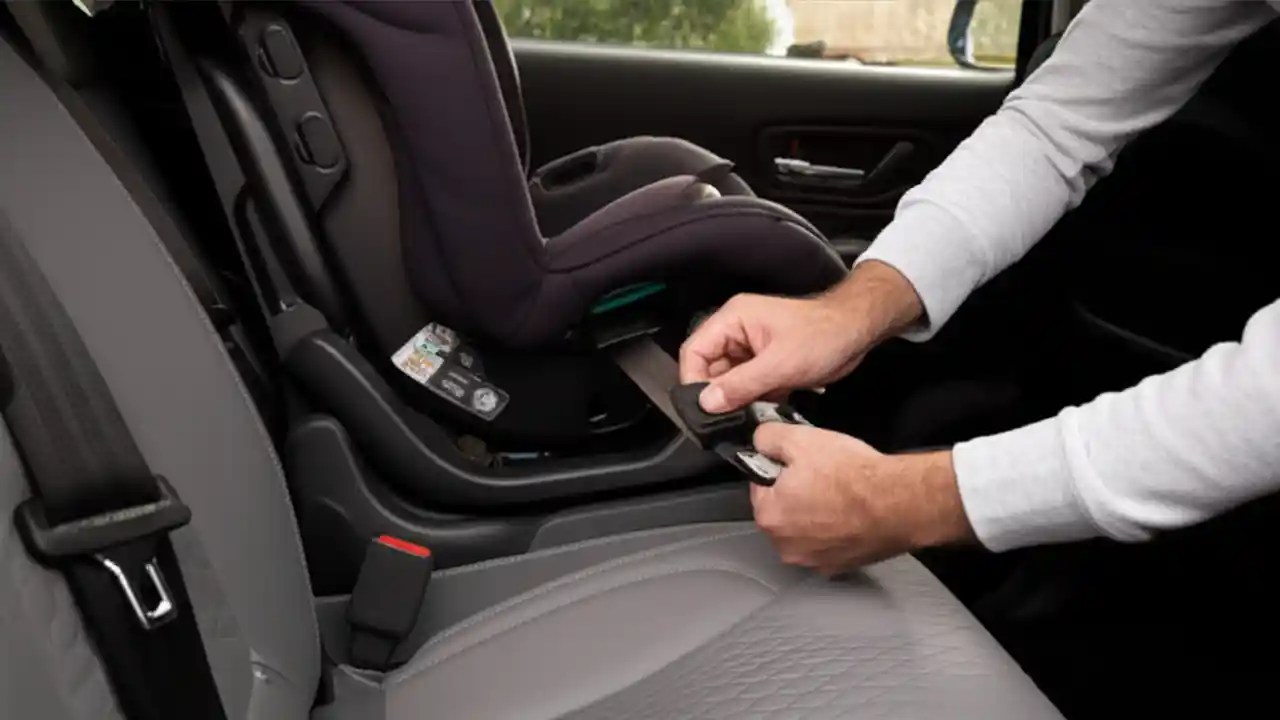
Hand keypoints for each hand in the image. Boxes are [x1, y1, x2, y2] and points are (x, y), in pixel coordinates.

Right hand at [679, 260, 923, 412]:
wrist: (858, 331)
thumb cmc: (824, 335)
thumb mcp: (780, 364)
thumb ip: (740, 385)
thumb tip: (707, 403)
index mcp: (733, 320)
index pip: (695, 351)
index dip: (693, 381)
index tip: (700, 409)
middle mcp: (737, 332)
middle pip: (709, 368)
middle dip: (717, 395)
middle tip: (724, 420)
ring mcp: (751, 349)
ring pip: (729, 382)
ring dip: (737, 401)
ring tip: (748, 416)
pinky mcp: (766, 364)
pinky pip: (748, 387)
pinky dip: (754, 401)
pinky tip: (765, 411)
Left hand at [750, 423, 973, 574]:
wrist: (899, 502)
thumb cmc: (852, 475)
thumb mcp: (801, 439)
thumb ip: (768, 438)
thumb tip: (759, 441)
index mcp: (769, 516)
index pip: (760, 486)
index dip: (779, 470)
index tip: (799, 464)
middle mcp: (785, 546)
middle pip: (781, 511)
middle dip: (795, 493)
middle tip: (822, 476)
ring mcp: (812, 561)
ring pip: (803, 530)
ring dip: (814, 514)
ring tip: (839, 494)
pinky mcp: (838, 567)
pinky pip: (827, 544)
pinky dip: (834, 531)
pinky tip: (850, 514)